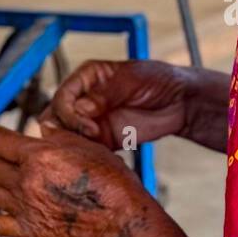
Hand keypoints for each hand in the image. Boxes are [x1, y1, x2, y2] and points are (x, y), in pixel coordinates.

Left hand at [0, 123, 154, 236]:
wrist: (120, 222)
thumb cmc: (111, 182)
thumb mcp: (88, 147)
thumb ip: (59, 136)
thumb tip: (42, 126)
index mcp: (38, 156)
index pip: (0, 140)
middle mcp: (26, 181)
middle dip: (0, 159)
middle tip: (7, 157)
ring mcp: (25, 207)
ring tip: (2, 181)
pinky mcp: (29, 230)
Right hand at [47, 59, 197, 148]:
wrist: (181, 102)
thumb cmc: (159, 80)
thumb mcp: (133, 79)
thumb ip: (106, 93)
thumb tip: (80, 108)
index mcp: (86, 78)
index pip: (62, 97)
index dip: (70, 113)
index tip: (88, 127)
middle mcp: (83, 99)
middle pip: (56, 117)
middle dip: (65, 131)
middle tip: (86, 141)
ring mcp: (91, 121)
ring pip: (65, 136)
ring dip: (72, 145)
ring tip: (91, 152)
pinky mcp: (102, 139)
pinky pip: (84, 150)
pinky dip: (87, 156)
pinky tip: (100, 158)